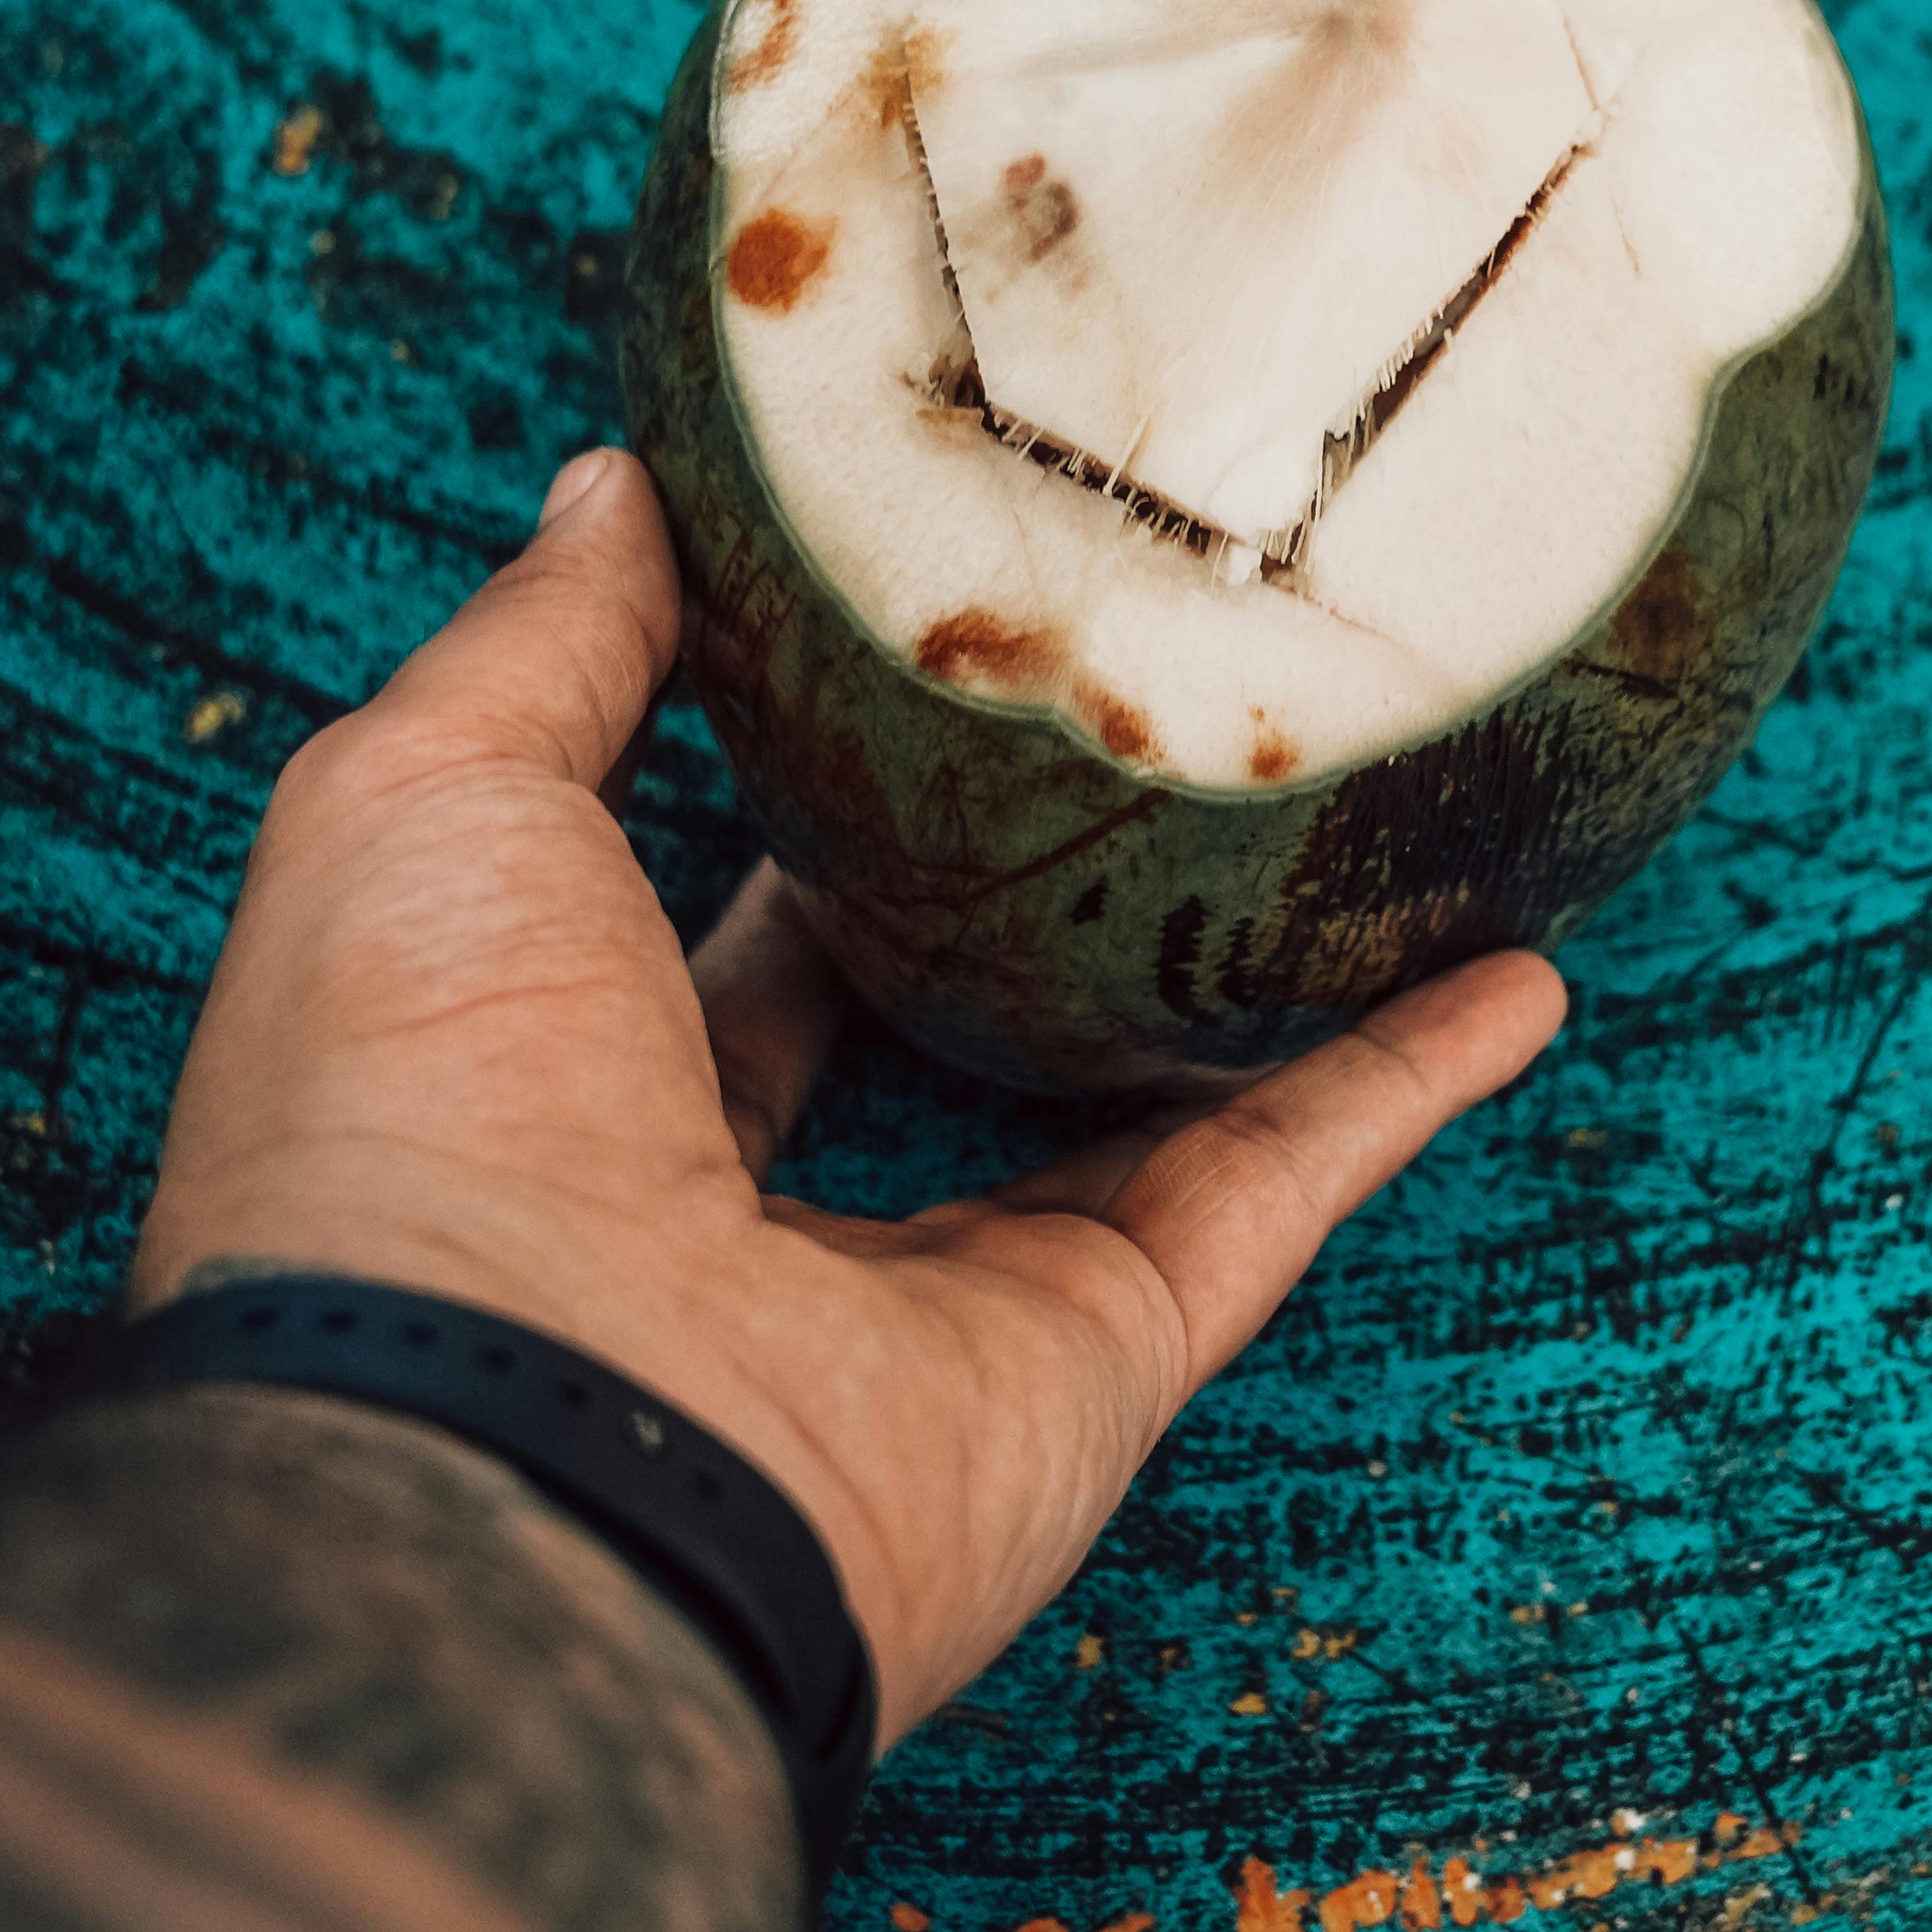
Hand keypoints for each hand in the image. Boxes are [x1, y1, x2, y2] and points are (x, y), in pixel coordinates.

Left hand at [131, 448, 1564, 1750]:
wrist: (503, 1446)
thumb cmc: (415, 1114)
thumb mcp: (422, 801)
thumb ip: (540, 644)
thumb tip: (620, 486)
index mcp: (573, 1088)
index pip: (721, 922)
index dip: (811, 782)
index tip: (923, 642)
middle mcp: (756, 1208)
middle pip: (950, 1008)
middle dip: (1046, 887)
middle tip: (1171, 716)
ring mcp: (934, 1293)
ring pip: (1141, 1100)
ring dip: (1260, 982)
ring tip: (1380, 836)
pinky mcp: (1092, 1353)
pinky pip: (1277, 1190)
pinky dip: (1402, 1088)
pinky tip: (1516, 976)